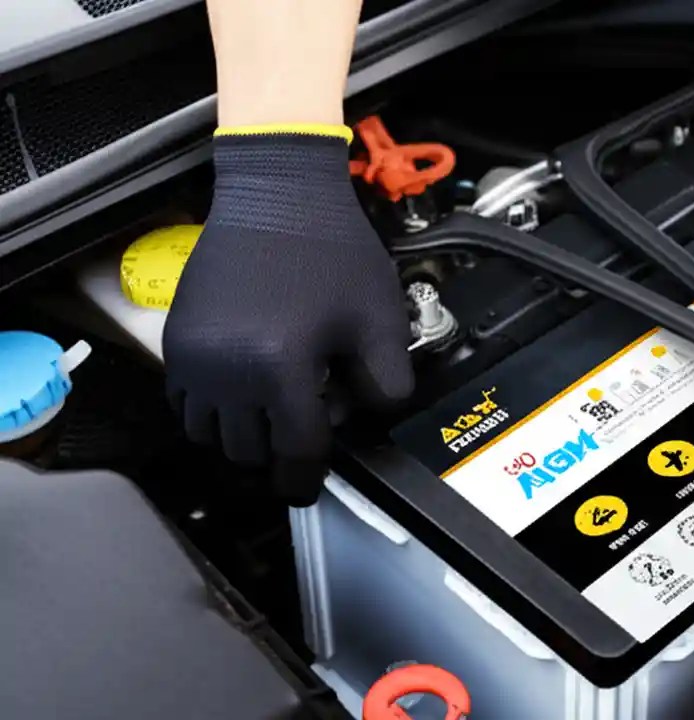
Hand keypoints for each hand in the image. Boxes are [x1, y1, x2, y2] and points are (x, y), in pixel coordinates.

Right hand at [164, 131, 413, 504]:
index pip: (295, 452)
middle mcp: (228, 370)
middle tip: (307, 426)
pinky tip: (246, 393)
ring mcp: (194, 357)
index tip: (309, 487)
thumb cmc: (331, 249)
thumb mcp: (380, 318)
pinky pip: (184, 406)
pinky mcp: (175, 342)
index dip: (307, 478)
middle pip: (249, 452)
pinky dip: (212, 414)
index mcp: (281, 367)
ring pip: (211, 436)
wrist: (277, 193)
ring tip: (276, 411)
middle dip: (279, 454)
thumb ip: (386, 383)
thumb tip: (367, 422)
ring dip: (244, 438)